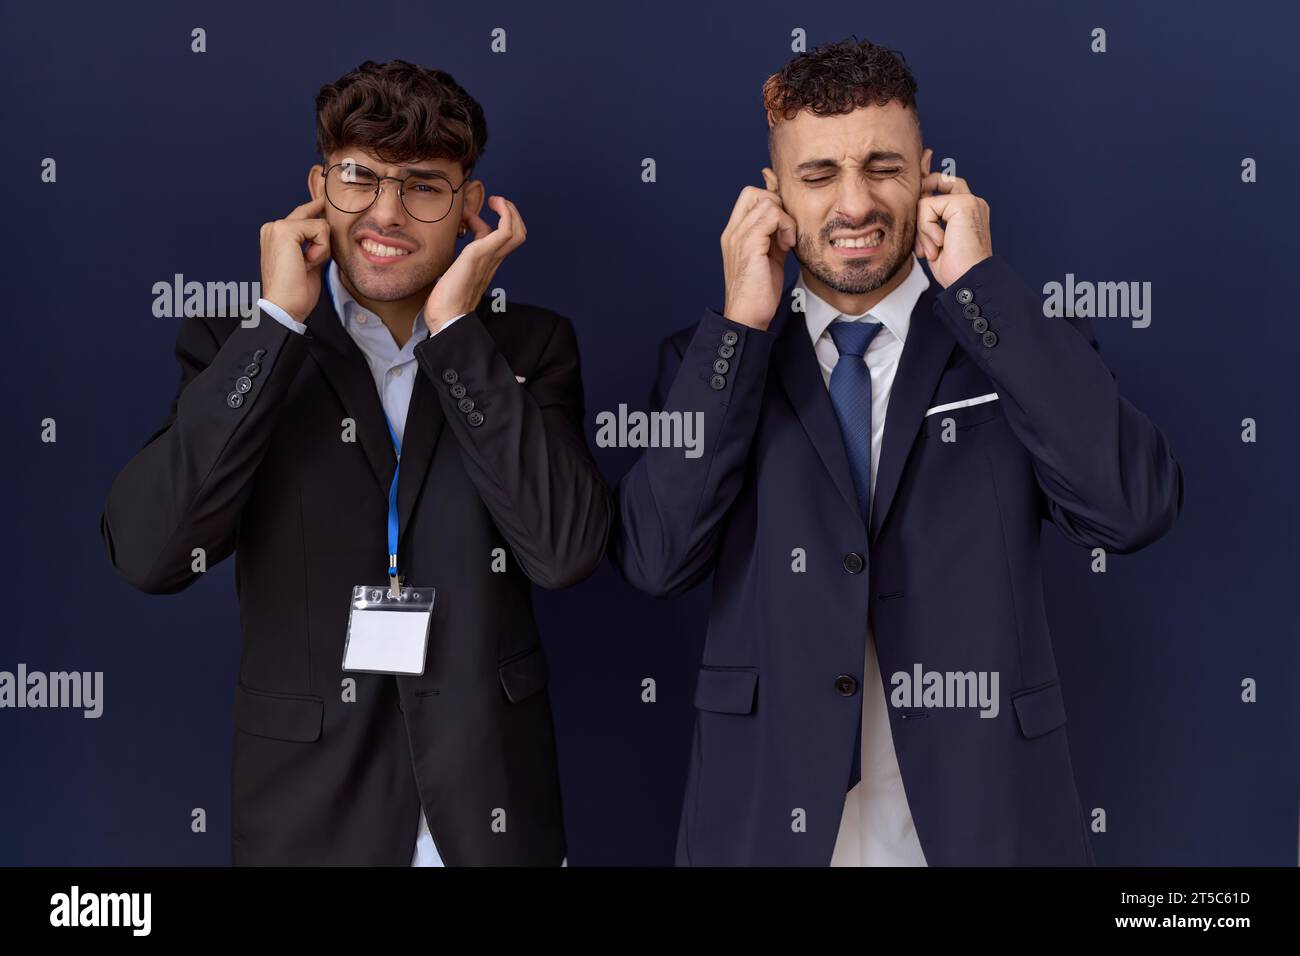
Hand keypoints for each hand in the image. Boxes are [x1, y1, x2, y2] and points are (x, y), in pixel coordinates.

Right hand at [260, 195, 330, 323]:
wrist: (284, 307)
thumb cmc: (296, 292)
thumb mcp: (308, 262)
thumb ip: (314, 244)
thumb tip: (328, 230)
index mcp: (276, 234)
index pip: (302, 215)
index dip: (315, 208)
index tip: (323, 199)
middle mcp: (273, 227)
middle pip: (312, 215)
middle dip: (322, 237)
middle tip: (316, 252)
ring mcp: (277, 227)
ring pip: (320, 224)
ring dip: (322, 249)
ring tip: (306, 265)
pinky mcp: (285, 230)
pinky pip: (320, 229)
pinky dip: (321, 250)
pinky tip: (307, 263)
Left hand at [424, 195, 525, 332]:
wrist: (446, 318)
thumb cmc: (445, 302)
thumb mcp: (451, 275)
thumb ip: (457, 262)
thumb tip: (452, 253)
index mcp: (487, 265)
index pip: (503, 240)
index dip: (493, 223)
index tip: (473, 215)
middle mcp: (493, 261)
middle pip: (518, 234)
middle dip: (510, 213)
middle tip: (495, 203)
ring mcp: (490, 258)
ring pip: (516, 231)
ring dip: (509, 210)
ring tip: (495, 202)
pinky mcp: (480, 254)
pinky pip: (504, 231)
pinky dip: (504, 214)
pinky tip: (489, 207)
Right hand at [720, 184, 796, 330]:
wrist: (748, 317)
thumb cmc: (759, 292)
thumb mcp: (770, 256)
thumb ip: (775, 234)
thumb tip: (789, 217)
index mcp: (734, 233)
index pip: (750, 196)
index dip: (772, 200)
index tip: (786, 222)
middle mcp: (732, 231)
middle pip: (754, 192)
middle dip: (778, 206)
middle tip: (786, 231)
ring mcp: (738, 236)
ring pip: (766, 201)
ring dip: (785, 219)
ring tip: (787, 242)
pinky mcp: (749, 244)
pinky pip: (772, 215)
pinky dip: (786, 226)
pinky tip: (787, 246)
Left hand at [914, 172, 992, 288]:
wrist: (968, 280)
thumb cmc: (955, 269)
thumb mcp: (935, 243)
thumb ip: (928, 223)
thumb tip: (911, 210)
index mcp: (968, 213)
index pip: (946, 189)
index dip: (927, 192)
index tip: (915, 210)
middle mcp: (972, 203)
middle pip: (940, 180)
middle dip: (921, 194)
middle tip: (916, 221)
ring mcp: (969, 201)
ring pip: (926, 202)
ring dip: (922, 229)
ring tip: (932, 250)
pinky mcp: (963, 204)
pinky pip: (927, 207)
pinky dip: (925, 229)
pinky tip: (939, 245)